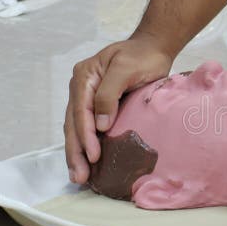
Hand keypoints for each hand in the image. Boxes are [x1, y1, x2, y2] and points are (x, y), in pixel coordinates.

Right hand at [64, 32, 172, 184]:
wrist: (153, 49)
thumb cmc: (142, 56)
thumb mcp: (126, 69)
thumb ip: (110, 94)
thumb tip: (100, 124)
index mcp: (84, 77)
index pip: (81, 111)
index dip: (86, 136)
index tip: (94, 156)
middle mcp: (80, 88)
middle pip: (73, 124)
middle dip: (76, 152)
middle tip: (79, 176)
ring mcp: (86, 97)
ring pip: (76, 129)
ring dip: (77, 153)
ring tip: (78, 176)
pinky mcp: (96, 105)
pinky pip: (86, 128)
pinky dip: (85, 145)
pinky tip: (87, 163)